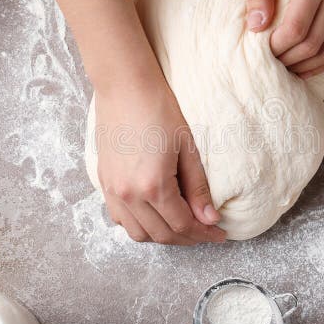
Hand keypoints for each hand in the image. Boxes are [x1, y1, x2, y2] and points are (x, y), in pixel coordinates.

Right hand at [94, 80, 226, 244]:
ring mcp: (112, 190)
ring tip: (182, 225)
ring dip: (163, 235)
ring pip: (138, 233)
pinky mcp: (104, 182)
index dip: (204, 234)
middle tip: (206, 231)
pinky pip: (120, 218)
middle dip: (188, 238)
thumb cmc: (158, 109)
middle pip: (162, 234)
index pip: (183, 225)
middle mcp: (129, 194)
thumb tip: (210, 219)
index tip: (220, 234)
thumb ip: (198, 188)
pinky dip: (139, 224)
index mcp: (153, 186)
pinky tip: (155, 214)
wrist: (124, 86)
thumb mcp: (187, 148)